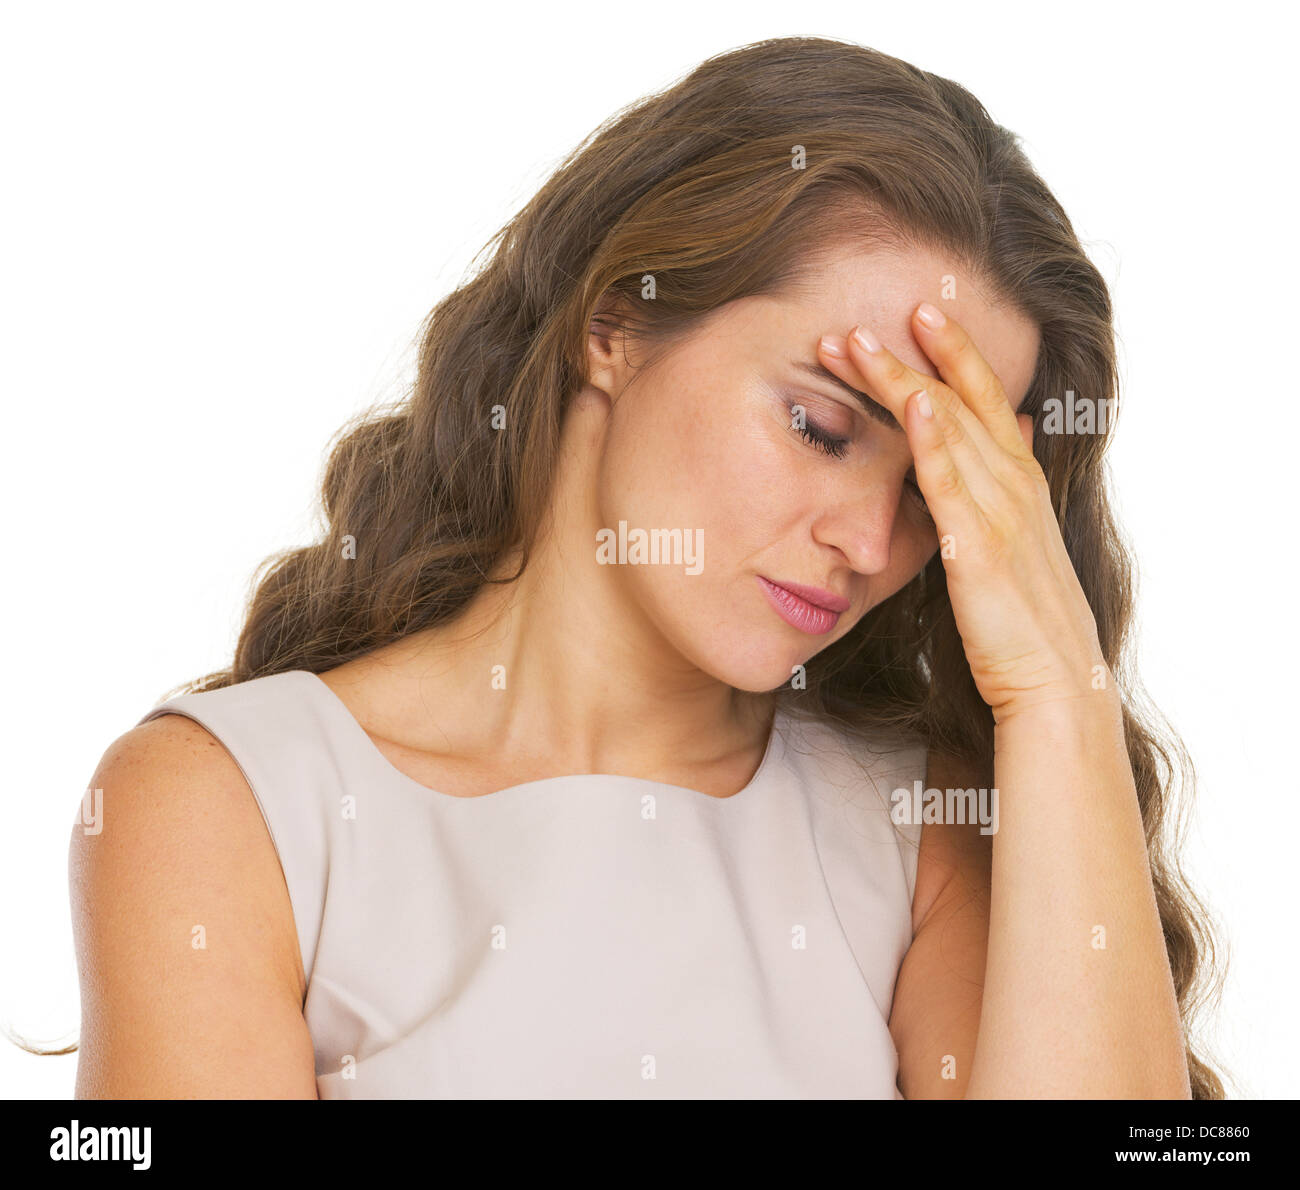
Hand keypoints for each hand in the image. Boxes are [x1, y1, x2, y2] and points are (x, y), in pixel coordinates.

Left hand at [818, 304, 1107, 721]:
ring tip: (856, 344)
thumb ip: (1000, 495)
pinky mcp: (979, 552)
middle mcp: (1013, 487)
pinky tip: (910, 404)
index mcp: (1019, 485)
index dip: (953, 354)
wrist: (1057, 688)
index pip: (982, 401)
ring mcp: (1000, 515)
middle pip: (956, 403)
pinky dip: (932, 442)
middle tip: (855, 324)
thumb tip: (1006, 436)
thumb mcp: (1015, 550)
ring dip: (900, 382)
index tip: (917, 314)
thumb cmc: (1024, 626)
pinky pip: (952, 486)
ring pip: (946, 430)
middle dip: (908, 357)